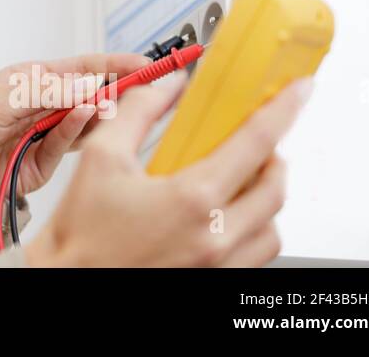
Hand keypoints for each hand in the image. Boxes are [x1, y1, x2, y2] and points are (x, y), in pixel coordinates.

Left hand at [0, 52, 152, 196]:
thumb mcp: (4, 97)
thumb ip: (48, 91)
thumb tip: (88, 85)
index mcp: (37, 80)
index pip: (85, 69)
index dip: (115, 65)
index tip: (143, 63)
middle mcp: (48, 105)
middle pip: (93, 96)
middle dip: (118, 89)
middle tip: (140, 85)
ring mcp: (49, 134)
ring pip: (88, 122)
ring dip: (102, 111)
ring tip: (115, 101)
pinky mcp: (47, 162)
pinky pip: (70, 144)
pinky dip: (79, 130)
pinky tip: (85, 117)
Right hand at [22, 73, 312, 265]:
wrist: (71, 279)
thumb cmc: (82, 232)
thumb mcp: (101, 156)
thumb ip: (137, 111)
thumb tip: (167, 84)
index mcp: (192, 199)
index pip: (254, 143)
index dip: (282, 110)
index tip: (298, 90)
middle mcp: (215, 237)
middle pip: (274, 188)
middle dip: (274, 156)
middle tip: (258, 139)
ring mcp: (219, 266)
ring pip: (272, 227)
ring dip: (266, 197)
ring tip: (243, 181)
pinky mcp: (216, 283)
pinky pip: (259, 256)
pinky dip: (256, 230)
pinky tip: (230, 219)